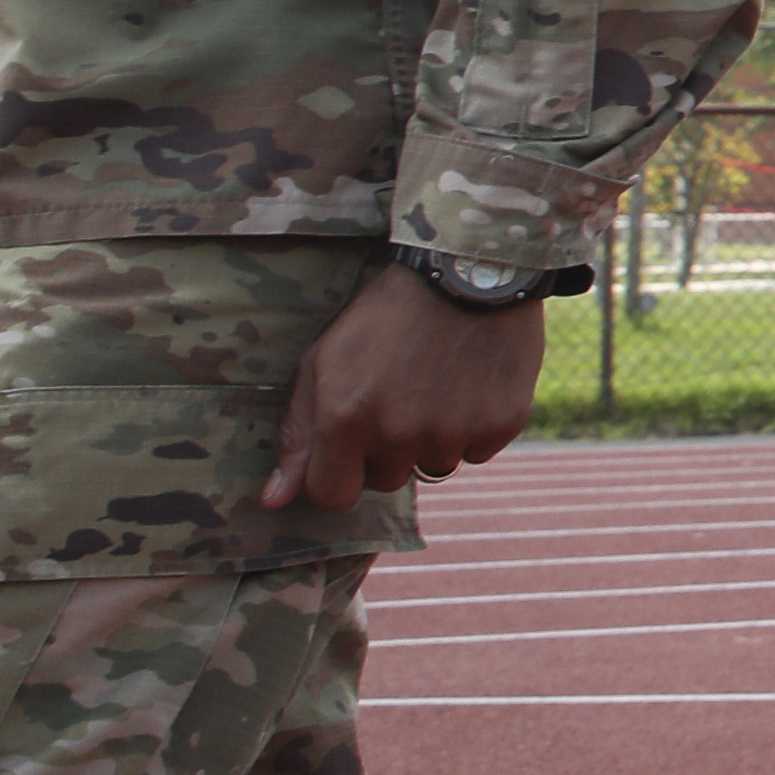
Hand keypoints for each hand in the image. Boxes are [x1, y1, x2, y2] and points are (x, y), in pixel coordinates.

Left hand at [271, 269, 547, 515]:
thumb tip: (274, 501)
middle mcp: (399, 434)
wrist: (467, 272)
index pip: (333, 494)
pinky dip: (473, 426)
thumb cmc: (384, 316)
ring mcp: (453, 431)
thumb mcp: (323, 363)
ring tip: (437, 386)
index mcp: (346, 419)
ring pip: (435, 466)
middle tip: (399, 397)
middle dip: (387, 450)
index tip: (350, 450)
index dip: (338, 475)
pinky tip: (470, 384)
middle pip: (387, 480)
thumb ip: (298, 435)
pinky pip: (478, 451)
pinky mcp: (500, 424)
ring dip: (432, 439)